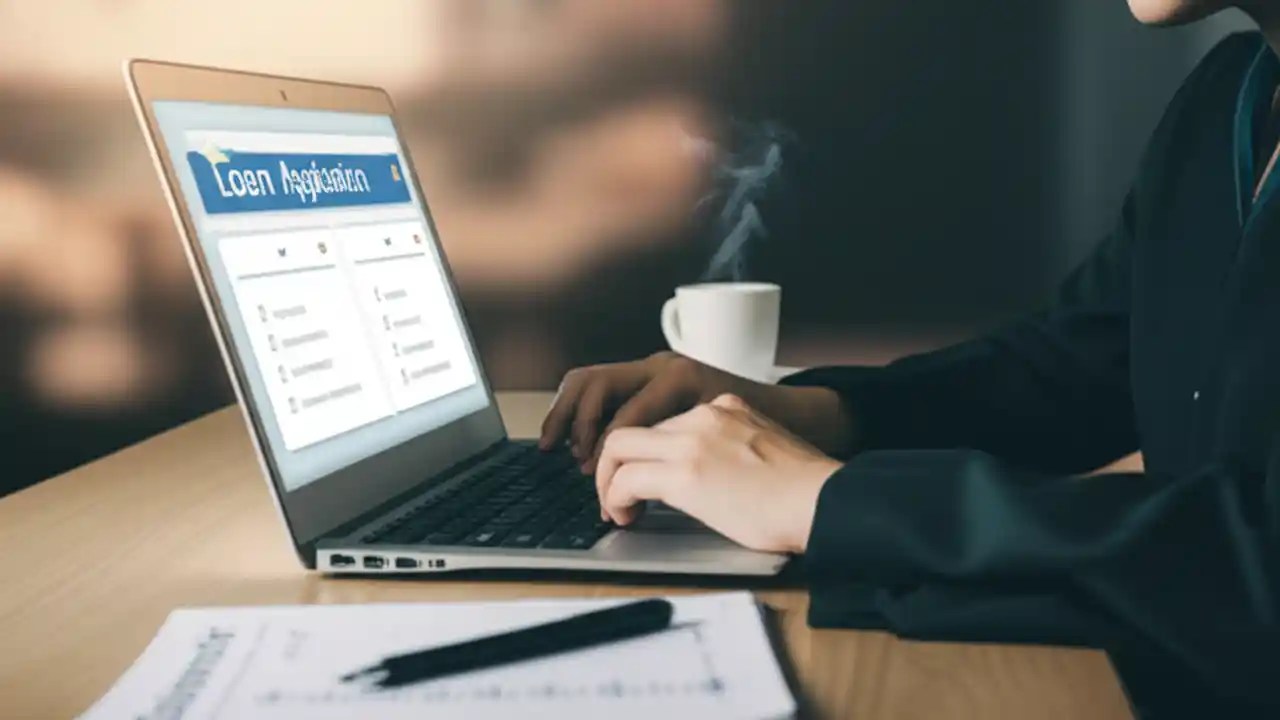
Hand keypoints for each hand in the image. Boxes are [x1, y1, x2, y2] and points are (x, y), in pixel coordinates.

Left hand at [594, 393, 841, 553]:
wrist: (825, 500)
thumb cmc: (807, 492)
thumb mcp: (768, 450)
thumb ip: (737, 449)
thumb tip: (716, 479)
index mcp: (729, 407)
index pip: (669, 422)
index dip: (650, 452)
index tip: (648, 476)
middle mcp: (706, 415)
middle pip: (636, 428)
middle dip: (615, 462)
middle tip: (616, 493)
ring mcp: (692, 440)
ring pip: (620, 447)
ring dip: (609, 480)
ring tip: (616, 509)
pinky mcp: (684, 472)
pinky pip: (626, 478)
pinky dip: (615, 498)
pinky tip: (624, 517)